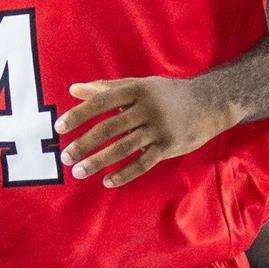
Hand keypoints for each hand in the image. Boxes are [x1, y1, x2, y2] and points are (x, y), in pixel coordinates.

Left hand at [55, 76, 232, 187]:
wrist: (209, 103)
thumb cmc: (167, 94)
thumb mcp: (138, 85)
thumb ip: (105, 89)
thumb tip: (74, 89)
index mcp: (136, 89)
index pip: (101, 102)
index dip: (79, 115)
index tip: (60, 128)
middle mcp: (146, 108)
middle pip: (109, 128)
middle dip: (84, 144)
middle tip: (65, 156)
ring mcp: (159, 128)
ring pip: (122, 148)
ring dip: (98, 162)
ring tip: (79, 171)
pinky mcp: (169, 146)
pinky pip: (142, 163)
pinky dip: (124, 174)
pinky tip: (107, 181)